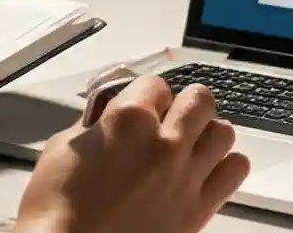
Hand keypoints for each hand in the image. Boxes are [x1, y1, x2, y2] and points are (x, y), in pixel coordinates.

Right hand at [15, 75, 250, 232]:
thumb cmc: (57, 206)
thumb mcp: (64, 147)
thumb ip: (97, 124)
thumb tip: (109, 116)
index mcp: (129, 119)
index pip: (154, 84)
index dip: (144, 94)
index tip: (138, 107)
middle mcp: (165, 142)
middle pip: (199, 100)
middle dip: (182, 106)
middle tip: (167, 122)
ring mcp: (185, 176)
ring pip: (223, 132)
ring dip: (206, 134)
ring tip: (189, 147)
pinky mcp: (198, 209)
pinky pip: (236, 171)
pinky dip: (225, 167)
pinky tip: (204, 172)